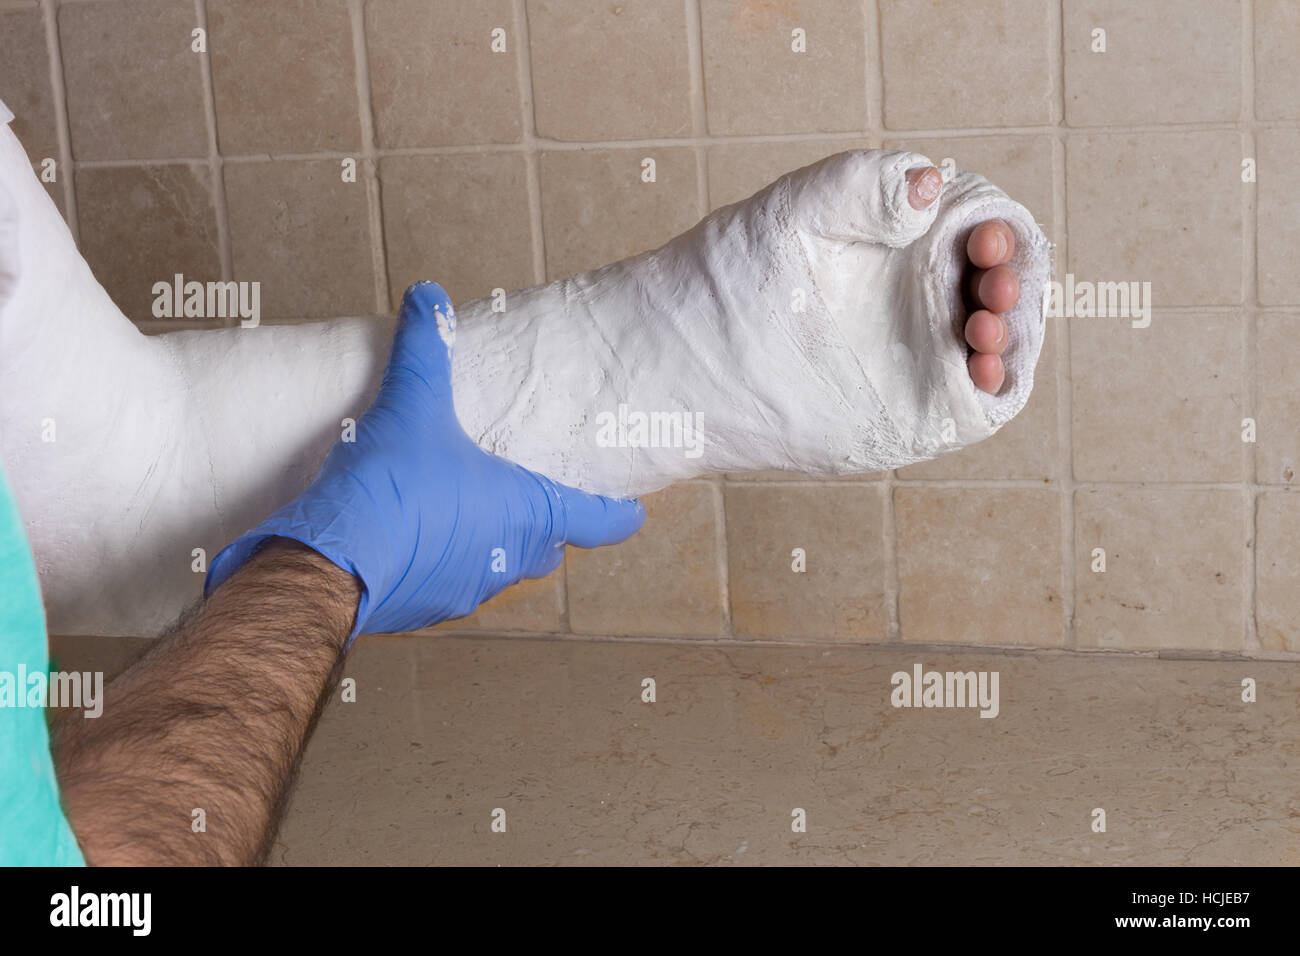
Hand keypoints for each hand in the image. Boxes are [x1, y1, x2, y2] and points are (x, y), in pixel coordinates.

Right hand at [205, 281, 645, 639]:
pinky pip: (453, 584)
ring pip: (500, 568)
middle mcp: (508, 557)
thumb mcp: (410, 405)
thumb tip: (429, 296)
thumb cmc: (390, 488)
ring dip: (494, 544)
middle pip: (547, 545)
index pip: (596, 521)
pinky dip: (446, 563)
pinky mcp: (428, 609)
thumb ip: (425, 349)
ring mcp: (470, 589)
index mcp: (526, 511)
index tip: (634, 513)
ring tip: (467, 511)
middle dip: (545, 524)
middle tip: (533, 497)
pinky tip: (417, 538)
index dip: (618, 515)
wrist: (330, 563)